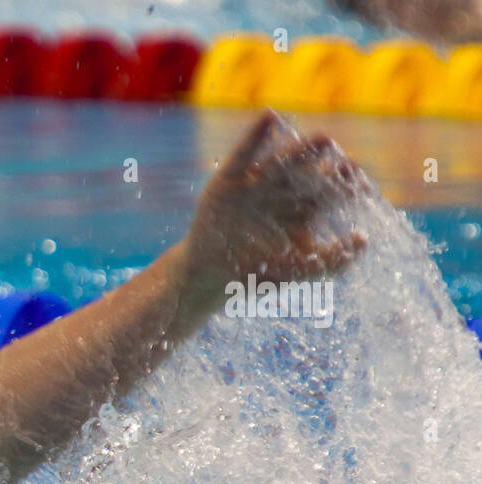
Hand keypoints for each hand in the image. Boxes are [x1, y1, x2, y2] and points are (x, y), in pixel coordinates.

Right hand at [183, 109, 372, 307]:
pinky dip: (255, 134)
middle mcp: (282, 193)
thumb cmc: (255, 276)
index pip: (332, 193)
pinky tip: (269, 116)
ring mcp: (256, 184)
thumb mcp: (298, 272)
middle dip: (331, 165)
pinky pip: (244, 153)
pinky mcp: (229, 179)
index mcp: (302, 212)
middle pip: (312, 172)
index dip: (349, 187)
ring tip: (325, 139)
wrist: (207, 279)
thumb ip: (332, 261)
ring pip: (284, 160)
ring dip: (304, 148)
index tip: (364, 187)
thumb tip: (365, 239)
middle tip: (349, 162)